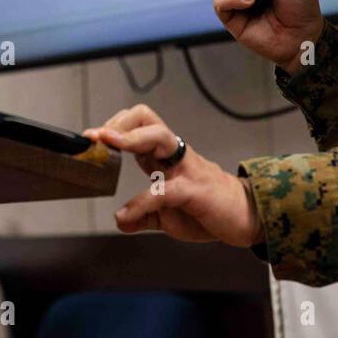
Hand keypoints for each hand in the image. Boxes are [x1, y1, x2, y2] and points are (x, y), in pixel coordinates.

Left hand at [84, 104, 263, 247]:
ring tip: (108, 146)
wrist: (247, 218)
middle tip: (97, 138)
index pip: (138, 124)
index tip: (91, 139)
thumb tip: (120, 220)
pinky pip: (164, 190)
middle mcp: (175, 154)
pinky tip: (126, 215)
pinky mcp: (196, 190)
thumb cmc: (209, 210)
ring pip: (158, 135)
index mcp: (166, 156)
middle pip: (146, 117)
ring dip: (129, 138)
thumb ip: (144, 214)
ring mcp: (186, 168)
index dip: (113, 128)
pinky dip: (141, 202)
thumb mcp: (169, 214)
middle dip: (118, 123)